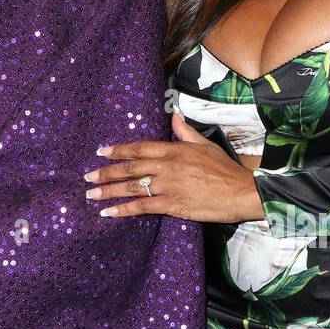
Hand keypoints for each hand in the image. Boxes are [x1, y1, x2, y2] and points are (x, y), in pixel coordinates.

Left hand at [84, 111, 264, 222]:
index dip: (118, 150)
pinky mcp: (172, 205)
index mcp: (174, 149)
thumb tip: (174, 115)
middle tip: (88, 177)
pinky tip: (109, 213)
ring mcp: (168, 186)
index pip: (139, 148)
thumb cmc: (225, 169)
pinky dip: (123, 210)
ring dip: (108, 191)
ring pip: (132, 187)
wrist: (242, 192)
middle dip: (106, 172)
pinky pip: (142, 207)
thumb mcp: (205, 144)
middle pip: (130, 168)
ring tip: (91, 195)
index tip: (101, 152)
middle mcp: (167, 166)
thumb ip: (185, 131)